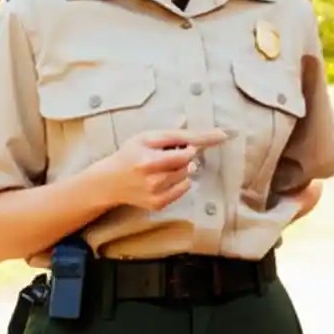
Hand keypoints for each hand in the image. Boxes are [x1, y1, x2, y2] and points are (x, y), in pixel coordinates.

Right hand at [96, 128, 228, 210]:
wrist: (110, 182)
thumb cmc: (129, 155)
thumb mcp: (145, 138)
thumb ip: (171, 135)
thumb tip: (193, 130)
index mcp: (148, 160)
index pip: (183, 151)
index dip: (202, 143)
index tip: (223, 135)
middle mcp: (153, 179)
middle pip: (187, 163)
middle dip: (185, 155)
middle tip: (170, 153)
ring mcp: (157, 194)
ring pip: (187, 175)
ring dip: (183, 168)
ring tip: (164, 165)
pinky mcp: (159, 203)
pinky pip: (184, 188)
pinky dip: (182, 181)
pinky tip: (166, 177)